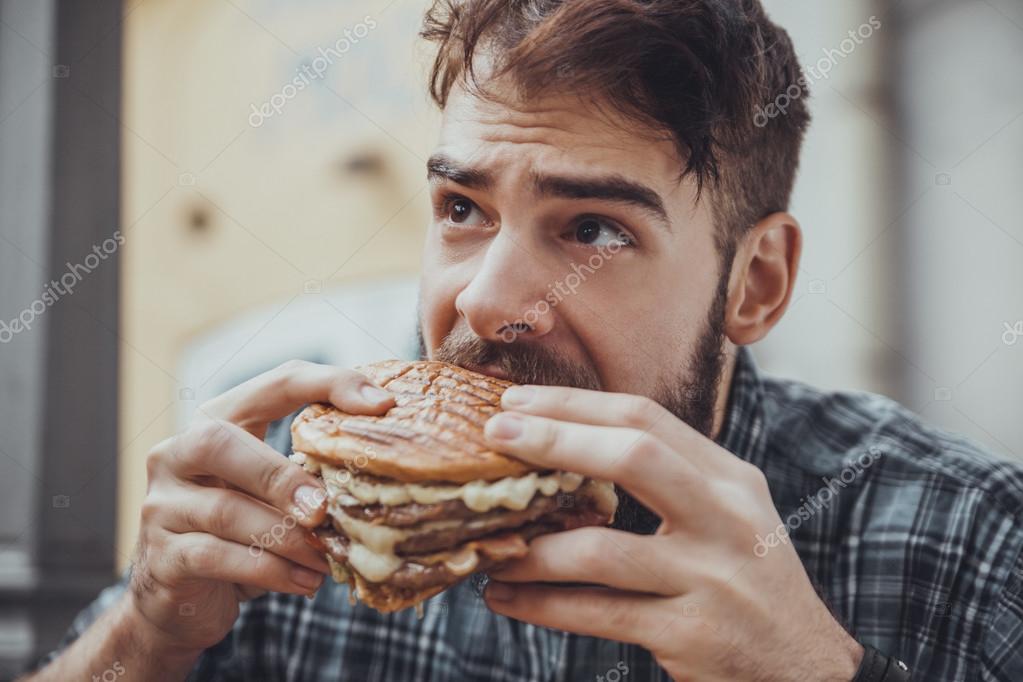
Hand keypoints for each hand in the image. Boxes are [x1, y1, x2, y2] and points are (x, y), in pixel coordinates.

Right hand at [128, 360, 393, 653]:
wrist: (178, 603)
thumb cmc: (240, 534)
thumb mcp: (271, 495)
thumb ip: (305, 472)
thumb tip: (381, 465)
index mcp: (215, 421)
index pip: (275, 383)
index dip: (329, 384)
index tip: (382, 404)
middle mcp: (175, 454)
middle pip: (220, 441)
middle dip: (280, 475)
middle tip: (324, 509)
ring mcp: (162, 505)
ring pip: (227, 510)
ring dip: (288, 537)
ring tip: (328, 559)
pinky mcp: (162, 557)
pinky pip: (220, 557)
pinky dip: (272, 572)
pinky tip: (307, 582)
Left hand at [482, 385, 862, 680]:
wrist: (806, 668)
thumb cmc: (747, 580)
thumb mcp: (726, 515)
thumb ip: (669, 479)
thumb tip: (568, 445)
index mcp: (730, 479)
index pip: (646, 419)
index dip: (576, 404)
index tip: (517, 403)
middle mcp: (725, 519)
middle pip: (633, 457)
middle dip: (555, 440)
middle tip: (493, 436)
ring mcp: (710, 578)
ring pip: (600, 548)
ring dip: (532, 547)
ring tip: (491, 547)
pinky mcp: (690, 634)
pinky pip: (596, 613)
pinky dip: (540, 605)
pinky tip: (506, 597)